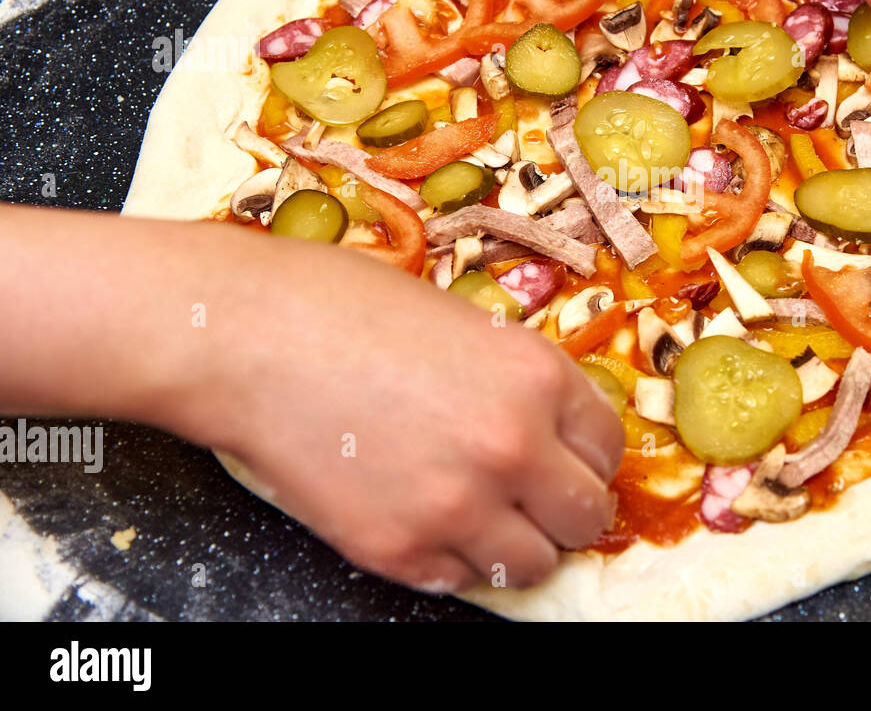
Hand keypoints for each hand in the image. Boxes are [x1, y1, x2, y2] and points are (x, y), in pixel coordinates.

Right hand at [198, 232, 624, 593]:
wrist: (245, 337)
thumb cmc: (343, 307)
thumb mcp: (462, 322)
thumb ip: (516, 379)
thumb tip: (546, 425)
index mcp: (536, 376)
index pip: (609, 445)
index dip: (586, 452)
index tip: (566, 456)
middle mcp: (513, 447)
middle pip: (586, 515)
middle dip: (565, 506)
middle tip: (533, 495)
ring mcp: (458, 505)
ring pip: (536, 563)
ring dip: (518, 541)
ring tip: (481, 513)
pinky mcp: (399, 549)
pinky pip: (461, 580)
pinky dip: (453, 558)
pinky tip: (425, 517)